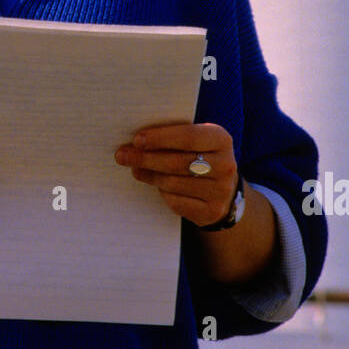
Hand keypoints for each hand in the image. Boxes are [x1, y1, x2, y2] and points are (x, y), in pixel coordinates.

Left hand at [115, 122, 237, 227]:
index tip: (137, 140)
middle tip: (122, 155)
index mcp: (221, 139)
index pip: (188, 136)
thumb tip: (136, 142)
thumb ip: (172, 137)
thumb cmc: (199, 156)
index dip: (161, 138)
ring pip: (173, 183)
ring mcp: (221, 190)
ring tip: (135, 169)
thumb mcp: (195, 141)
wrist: (223, 188)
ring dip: (150, 175)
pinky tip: (157, 186)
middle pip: (178, 162)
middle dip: (146, 158)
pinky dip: (162, 193)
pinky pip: (176, 202)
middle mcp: (225, 164)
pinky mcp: (211, 211)